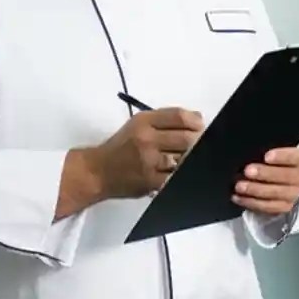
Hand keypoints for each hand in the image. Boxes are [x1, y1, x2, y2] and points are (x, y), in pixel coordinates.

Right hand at [88, 108, 205, 199]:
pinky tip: (178, 171)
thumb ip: (166, 119)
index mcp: (144, 121)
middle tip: (199, 145)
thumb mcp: (138, 123)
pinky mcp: (150, 181)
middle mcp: (147, 139)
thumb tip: (197, 118)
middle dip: (198, 142)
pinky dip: (180, 174)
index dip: (196, 122)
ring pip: (184, 159)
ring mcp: (149, 161)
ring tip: (186, 158)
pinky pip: (175, 177)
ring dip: (190, 159)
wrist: (98, 171)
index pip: (179, 117)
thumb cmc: (120, 147)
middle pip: (187, 139)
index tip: (200, 127)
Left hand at [232, 147, 298, 215]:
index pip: (295, 157)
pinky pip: (269, 207)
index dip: (282, 157)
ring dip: (256, 190)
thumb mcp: (272, 149)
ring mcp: (294, 194)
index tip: (266, 156)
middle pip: (287, 176)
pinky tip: (239, 198)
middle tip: (247, 171)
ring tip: (240, 186)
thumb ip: (265, 148)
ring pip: (277, 194)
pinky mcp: (284, 207)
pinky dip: (253, 203)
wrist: (277, 177)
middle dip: (265, 174)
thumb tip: (249, 149)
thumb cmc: (273, 160)